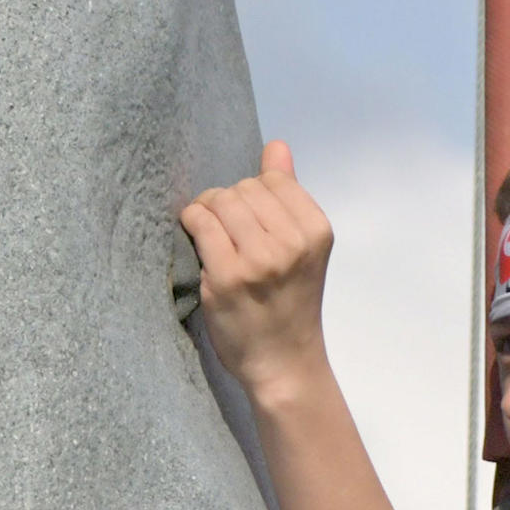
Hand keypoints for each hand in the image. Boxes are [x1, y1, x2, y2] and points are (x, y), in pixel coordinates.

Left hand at [179, 141, 335, 394]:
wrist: (284, 363)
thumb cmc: (290, 304)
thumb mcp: (302, 249)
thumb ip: (289, 195)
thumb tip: (278, 146)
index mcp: (317, 232)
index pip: (271, 180)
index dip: (252, 197)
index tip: (252, 225)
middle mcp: (293, 244)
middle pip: (241, 188)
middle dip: (228, 205)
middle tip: (230, 237)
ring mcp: (260, 261)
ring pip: (219, 201)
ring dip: (207, 215)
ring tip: (215, 242)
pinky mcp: (227, 276)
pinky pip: (199, 223)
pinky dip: (192, 227)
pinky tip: (201, 248)